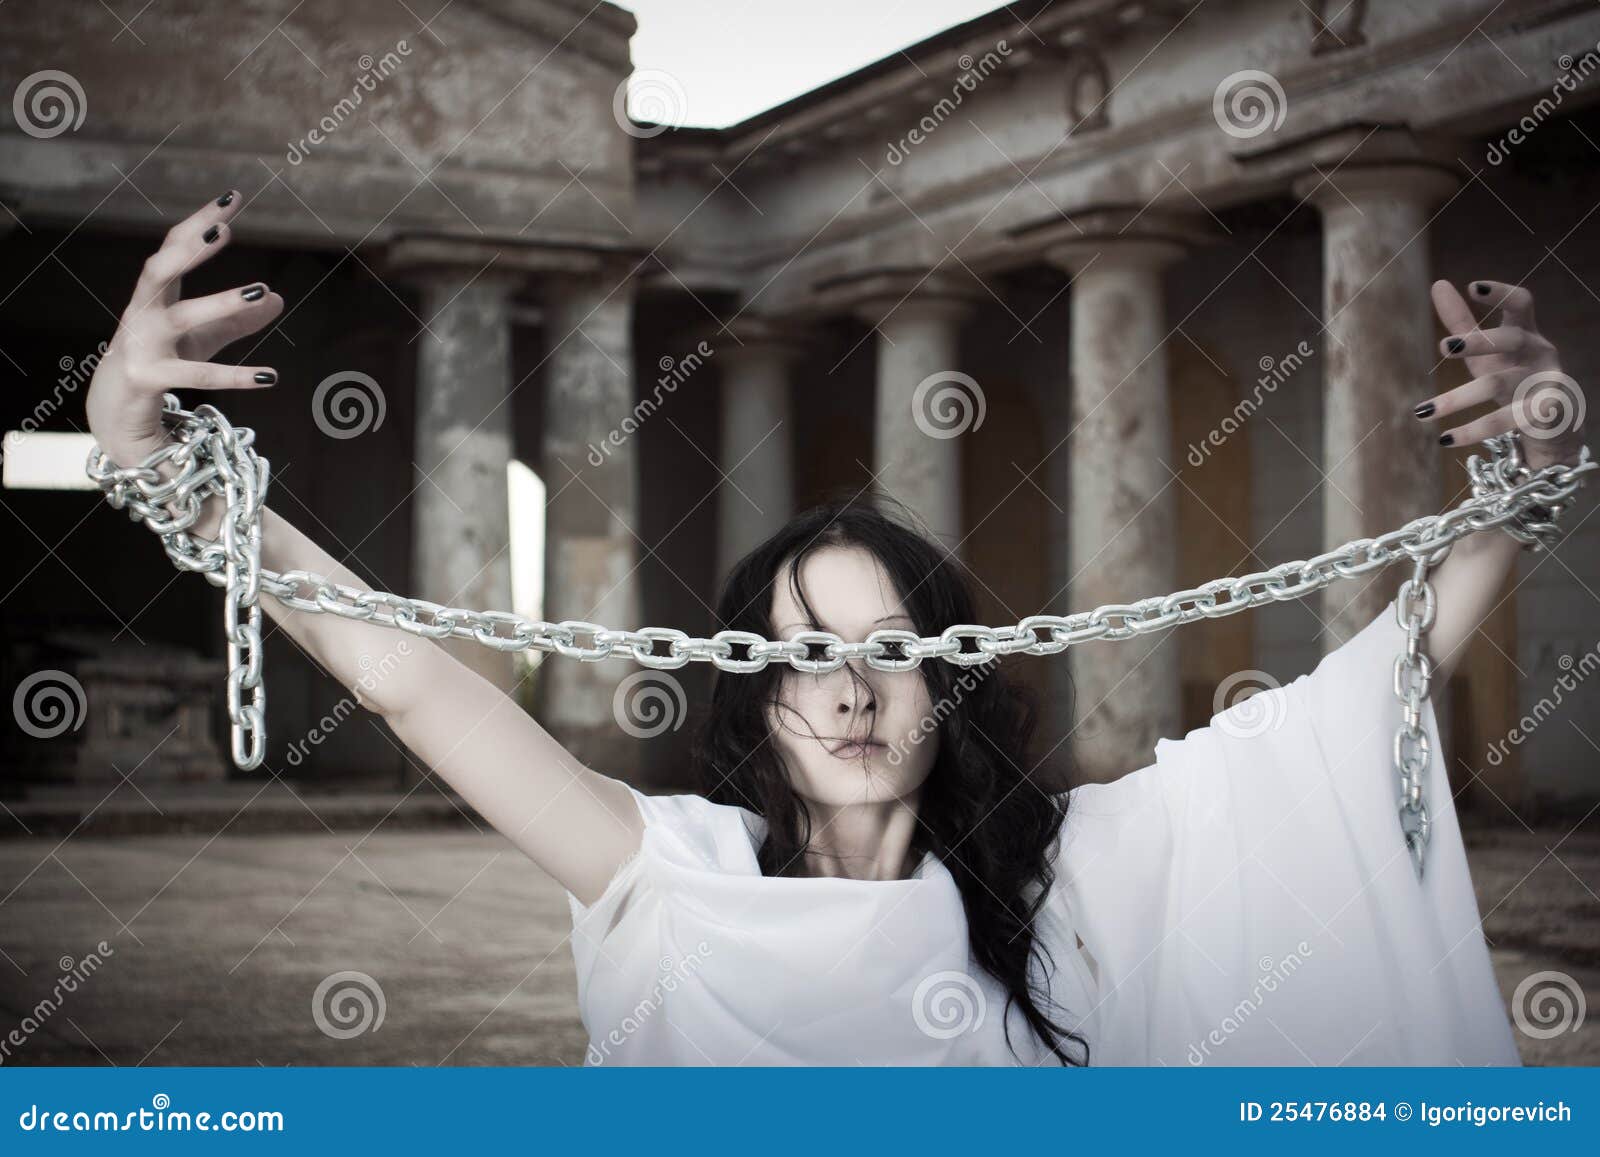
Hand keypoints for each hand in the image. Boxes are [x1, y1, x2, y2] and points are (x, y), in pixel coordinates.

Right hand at [85, 192, 283, 465]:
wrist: (117, 417)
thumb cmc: (159, 367)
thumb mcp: (200, 340)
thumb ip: (235, 319)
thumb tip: (277, 298)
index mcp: (153, 298)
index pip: (173, 248)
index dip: (200, 222)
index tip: (232, 197)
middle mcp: (141, 315)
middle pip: (159, 271)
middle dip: (188, 248)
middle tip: (223, 228)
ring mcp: (140, 347)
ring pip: (181, 319)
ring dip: (220, 302)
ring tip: (260, 289)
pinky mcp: (146, 380)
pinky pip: (195, 376)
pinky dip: (235, 376)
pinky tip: (271, 376)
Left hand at [1419, 279, 1586, 469]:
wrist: (1551, 424)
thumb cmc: (1513, 376)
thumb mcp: (1485, 352)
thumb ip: (1462, 322)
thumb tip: (1438, 284)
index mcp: (1526, 332)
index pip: (1522, 303)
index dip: (1501, 293)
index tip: (1473, 287)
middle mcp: (1539, 352)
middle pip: (1510, 339)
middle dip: (1478, 341)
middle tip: (1444, 345)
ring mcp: (1545, 381)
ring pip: (1498, 384)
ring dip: (1457, 398)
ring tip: (1421, 412)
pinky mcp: (1544, 413)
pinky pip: (1505, 421)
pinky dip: (1473, 430)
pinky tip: (1444, 439)